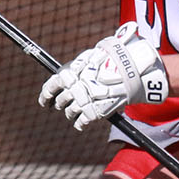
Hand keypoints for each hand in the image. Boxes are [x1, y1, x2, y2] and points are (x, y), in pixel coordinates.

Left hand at [42, 22, 168, 130]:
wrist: (134, 70)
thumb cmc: (114, 59)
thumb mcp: (94, 55)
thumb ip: (80, 64)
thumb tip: (67, 72)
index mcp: (72, 72)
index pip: (52, 85)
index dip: (46, 95)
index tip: (44, 101)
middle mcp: (76, 86)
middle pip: (61, 100)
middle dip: (60, 104)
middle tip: (61, 105)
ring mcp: (85, 100)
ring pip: (70, 112)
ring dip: (71, 113)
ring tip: (73, 113)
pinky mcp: (95, 112)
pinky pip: (82, 121)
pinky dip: (80, 123)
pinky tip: (81, 123)